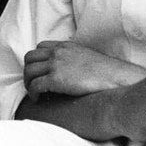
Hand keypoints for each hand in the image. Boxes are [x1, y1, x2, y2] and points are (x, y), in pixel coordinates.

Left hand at [24, 40, 145, 99]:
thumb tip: (69, 69)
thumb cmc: (106, 72)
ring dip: (28, 82)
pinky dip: (32, 92)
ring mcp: (56, 65)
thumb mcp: (87, 56)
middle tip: (31, 82)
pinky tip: (38, 99)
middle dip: (28, 70)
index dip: (37, 60)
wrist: (116, 78)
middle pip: (30, 57)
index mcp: (65, 46)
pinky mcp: (56, 79)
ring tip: (34, 92)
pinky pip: (35, 85)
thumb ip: (74, 58)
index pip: (40, 47)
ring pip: (29, 71)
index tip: (39, 70)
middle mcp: (58, 52)